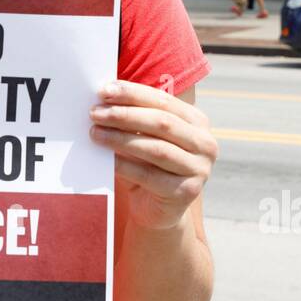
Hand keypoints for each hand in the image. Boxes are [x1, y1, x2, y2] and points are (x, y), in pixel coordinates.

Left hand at [88, 80, 216, 230]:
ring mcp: (199, 169)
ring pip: (156, 148)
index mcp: (197, 122)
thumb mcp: (145, 138)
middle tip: (95, 112)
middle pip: (161, 122)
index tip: (104, 90)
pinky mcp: (186, 192)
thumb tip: (103, 99)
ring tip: (95, 132)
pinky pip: (149, 175)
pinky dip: (125, 164)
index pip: (163, 101)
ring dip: (121, 138)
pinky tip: (106, 159)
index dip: (133, 94)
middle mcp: (205, 144)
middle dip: (124, 115)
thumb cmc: (148, 166)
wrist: (158, 210)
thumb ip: (135, 118)